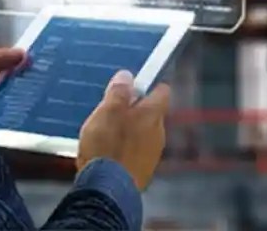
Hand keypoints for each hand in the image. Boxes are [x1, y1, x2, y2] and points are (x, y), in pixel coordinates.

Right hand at [77, 69, 171, 190]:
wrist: (108, 191)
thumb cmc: (107, 147)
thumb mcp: (107, 112)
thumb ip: (118, 93)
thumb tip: (127, 76)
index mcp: (153, 114)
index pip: (161, 91)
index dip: (147, 86)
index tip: (130, 87)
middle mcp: (159, 133)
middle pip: (151, 113)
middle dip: (134, 110)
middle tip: (110, 112)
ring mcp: (153, 154)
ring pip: (143, 134)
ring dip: (129, 131)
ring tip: (105, 135)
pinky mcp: (143, 171)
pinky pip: (137, 153)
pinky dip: (126, 150)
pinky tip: (109, 154)